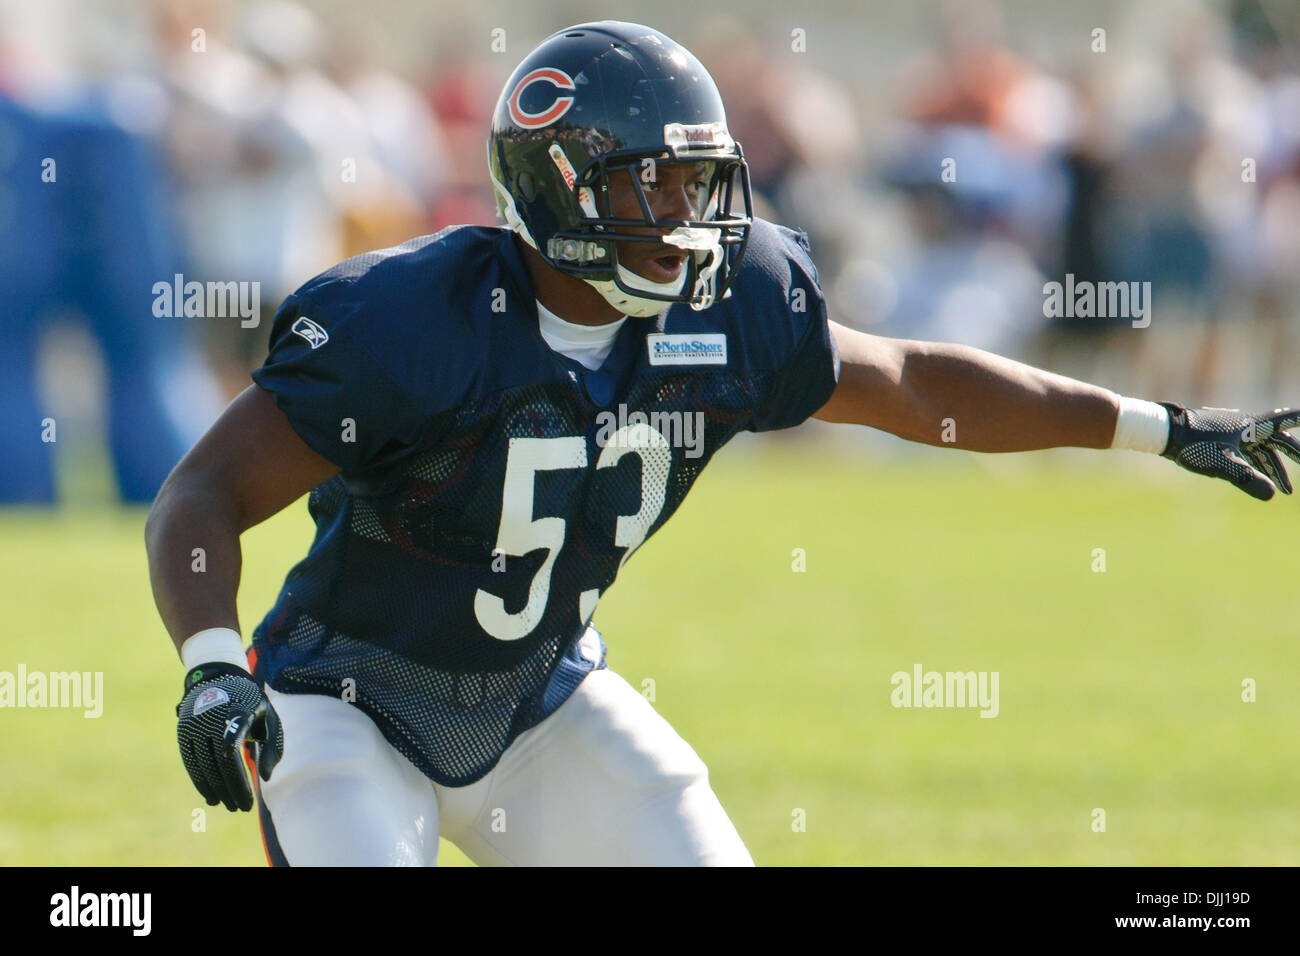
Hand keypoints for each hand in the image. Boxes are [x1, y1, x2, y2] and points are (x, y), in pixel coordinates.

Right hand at [175, 662, 283, 811]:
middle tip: (243, 808)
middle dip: (233, 788)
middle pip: (220, 761)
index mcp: (238, 710)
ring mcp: (195, 725)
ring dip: (218, 790)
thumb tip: (265, 778)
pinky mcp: (184, 733)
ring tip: (231, 806)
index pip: (233, 734)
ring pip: (205, 766)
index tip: (236, 766)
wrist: (217, 678)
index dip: (234, 753)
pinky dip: (202, 783)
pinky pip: (192, 764)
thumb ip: (273, 745)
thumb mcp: (269, 716)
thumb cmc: (250, 703)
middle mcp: (213, 718)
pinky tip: (212, 798)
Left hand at [1160, 403, 1299, 500]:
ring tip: (1285, 491)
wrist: (1165, 433)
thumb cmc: (1194, 444)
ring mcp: (1232, 433)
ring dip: (1274, 469)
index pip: (1284, 422)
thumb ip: (1247, 478)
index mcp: (1250, 426)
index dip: (1299, 419)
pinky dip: (1255, 466)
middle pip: (1277, 441)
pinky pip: (1245, 454)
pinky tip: (1258, 481)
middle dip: (1293, 457)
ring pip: (1261, 451)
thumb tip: (1272, 494)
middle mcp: (1245, 426)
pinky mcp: (1219, 440)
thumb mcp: (1222, 464)